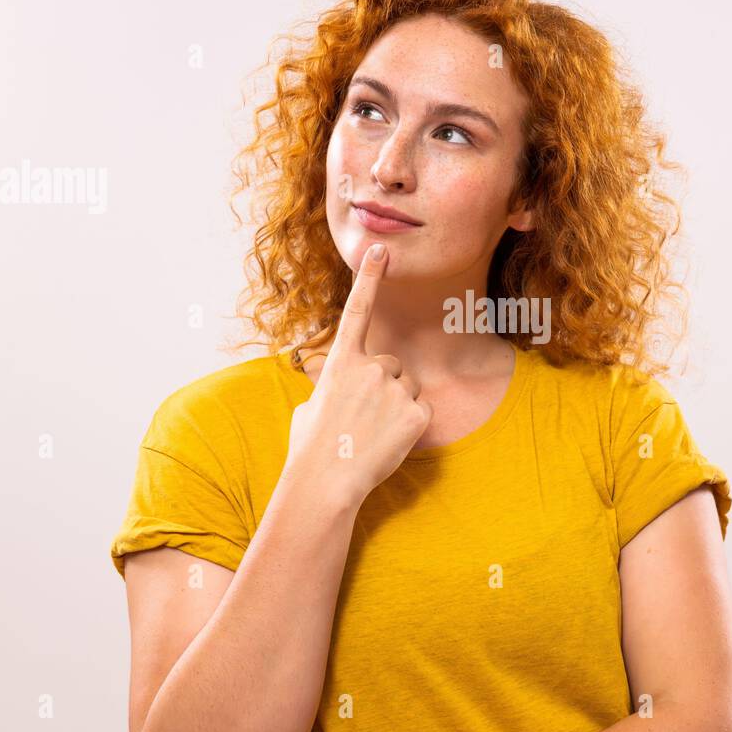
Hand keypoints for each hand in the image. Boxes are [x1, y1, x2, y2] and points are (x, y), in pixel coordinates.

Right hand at [283, 243, 431, 502]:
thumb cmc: (310, 450)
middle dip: (383, 386)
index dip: (369, 278)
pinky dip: (409, 427)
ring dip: (396, 405)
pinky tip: (388, 442)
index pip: (358, 310)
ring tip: (373, 432)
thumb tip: (336, 392)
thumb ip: (330, 388)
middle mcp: (371, 367)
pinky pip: (420, 412)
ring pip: (408, 388)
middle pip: (392, 365)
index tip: (379, 250)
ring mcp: (396, 389)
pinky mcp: (417, 414)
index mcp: (340, 362)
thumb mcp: (310, 408)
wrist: (326, 482)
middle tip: (363, 418)